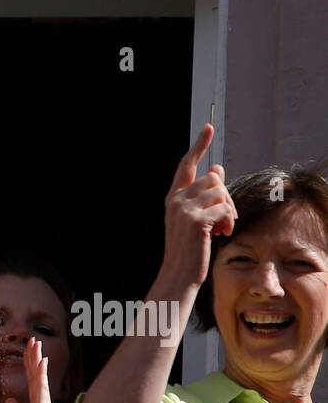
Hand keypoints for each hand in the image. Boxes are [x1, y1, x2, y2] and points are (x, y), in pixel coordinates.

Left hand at [0, 338, 54, 402]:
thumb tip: (8, 400)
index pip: (33, 383)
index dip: (30, 367)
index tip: (28, 351)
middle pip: (37, 378)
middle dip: (34, 358)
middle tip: (32, 339)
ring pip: (40, 380)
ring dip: (37, 361)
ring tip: (35, 343)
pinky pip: (41, 391)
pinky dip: (41, 375)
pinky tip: (40, 362)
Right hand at [160, 124, 237, 289]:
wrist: (179, 274)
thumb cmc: (189, 249)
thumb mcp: (196, 218)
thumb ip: (205, 195)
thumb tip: (217, 168)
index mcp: (173, 199)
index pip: (186, 166)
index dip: (198, 146)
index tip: (207, 127)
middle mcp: (175, 201)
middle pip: (213, 179)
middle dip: (225, 196)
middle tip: (226, 218)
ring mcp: (184, 210)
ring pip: (220, 192)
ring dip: (229, 209)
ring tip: (224, 227)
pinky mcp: (196, 221)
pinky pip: (225, 208)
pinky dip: (229, 220)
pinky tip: (222, 233)